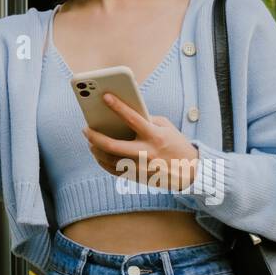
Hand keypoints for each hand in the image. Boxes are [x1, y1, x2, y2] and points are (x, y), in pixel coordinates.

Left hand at [83, 93, 200, 191]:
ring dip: (95, 149)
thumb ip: (145, 119)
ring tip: (89, 140)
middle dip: (95, 136)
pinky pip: (113, 170)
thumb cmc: (175, 144)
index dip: (118, 106)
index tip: (105, 96)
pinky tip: (97, 153)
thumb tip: (121, 114)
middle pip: (113, 146)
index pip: (133, 119)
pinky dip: (102, 161)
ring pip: (109, 160)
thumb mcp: (165, 127)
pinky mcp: (137, 178)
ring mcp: (141, 168)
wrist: (190, 172)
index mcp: (155, 136)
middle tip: (86, 128)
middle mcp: (147, 153)